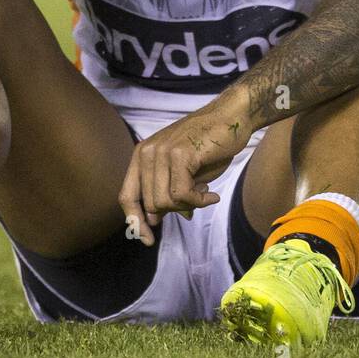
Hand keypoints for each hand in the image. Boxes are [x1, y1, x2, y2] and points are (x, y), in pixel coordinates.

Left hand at [117, 107, 253, 245]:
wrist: (231, 118)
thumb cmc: (209, 146)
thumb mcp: (182, 173)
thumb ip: (165, 192)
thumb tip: (154, 219)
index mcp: (141, 156)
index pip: (127, 196)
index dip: (135, 222)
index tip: (148, 239)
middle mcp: (146, 152)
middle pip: (150, 204)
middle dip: (176, 211)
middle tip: (197, 200)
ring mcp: (161, 152)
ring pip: (165, 202)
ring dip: (189, 205)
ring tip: (205, 193)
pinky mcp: (180, 154)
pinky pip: (182, 194)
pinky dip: (199, 201)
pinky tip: (211, 194)